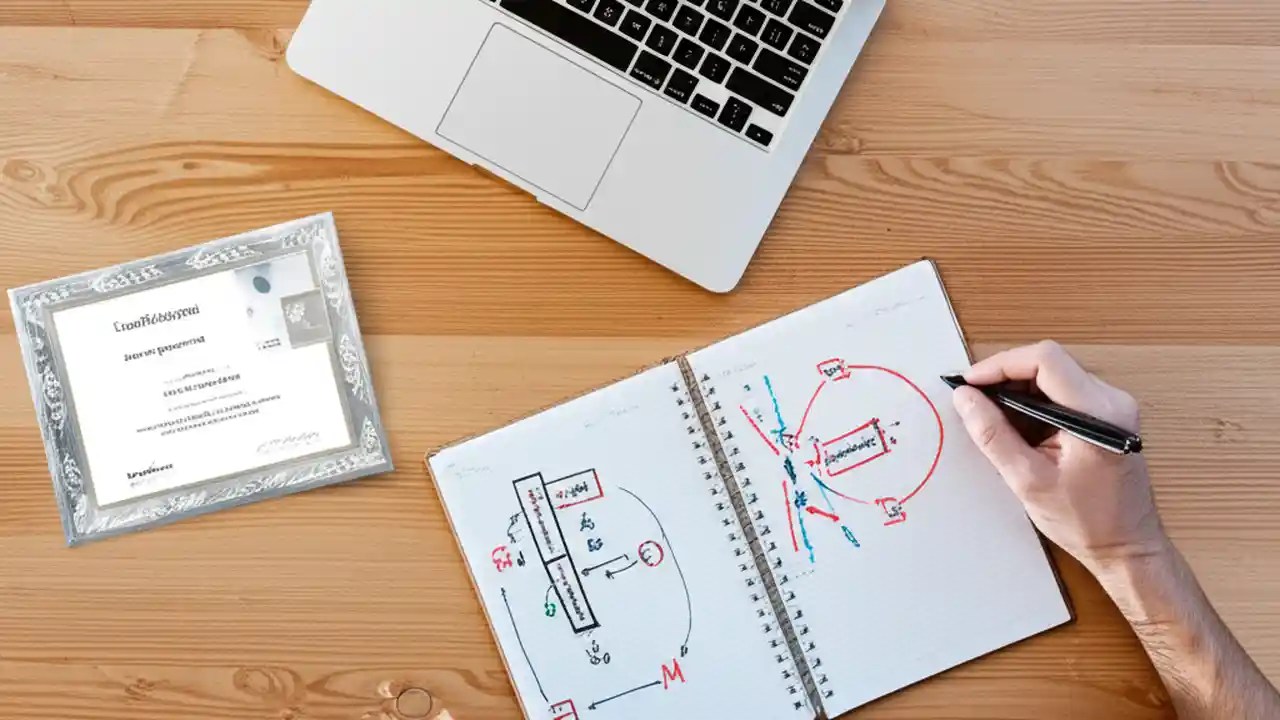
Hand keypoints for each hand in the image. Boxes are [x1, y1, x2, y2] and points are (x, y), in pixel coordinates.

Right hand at [951, 341, 1166, 573]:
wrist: (1128, 547)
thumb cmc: (1084, 521)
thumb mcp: (1028, 480)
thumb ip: (993, 435)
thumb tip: (963, 398)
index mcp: (1098, 412)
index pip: (1045, 360)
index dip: (1000, 364)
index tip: (968, 384)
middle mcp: (1112, 399)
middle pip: (1049, 364)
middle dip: (1005, 377)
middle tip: (972, 401)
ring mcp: (1113, 405)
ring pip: (1054, 375)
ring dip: (1017, 390)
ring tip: (989, 416)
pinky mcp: (1107, 415)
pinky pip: (1063, 392)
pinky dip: (1033, 401)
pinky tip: (1015, 426)